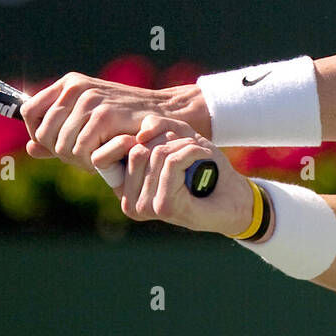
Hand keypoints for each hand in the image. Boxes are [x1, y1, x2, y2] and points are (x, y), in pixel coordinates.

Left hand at [21, 72, 210, 173]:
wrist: (165, 116)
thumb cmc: (126, 122)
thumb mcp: (89, 122)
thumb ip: (59, 134)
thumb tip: (30, 149)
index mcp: (69, 84)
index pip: (29, 111)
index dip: (39, 133)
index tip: (59, 144)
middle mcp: (76, 87)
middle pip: (43, 132)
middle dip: (61, 151)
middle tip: (84, 155)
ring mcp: (90, 99)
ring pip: (60, 144)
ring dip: (77, 158)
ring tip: (97, 156)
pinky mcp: (104, 115)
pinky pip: (79, 149)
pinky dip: (90, 161)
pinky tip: (106, 156)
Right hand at [92, 114, 251, 236]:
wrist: (235, 198)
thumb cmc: (205, 167)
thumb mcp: (178, 138)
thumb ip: (156, 128)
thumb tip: (142, 134)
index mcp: (124, 185)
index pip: (100, 155)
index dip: (129, 137)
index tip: (163, 137)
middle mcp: (128, 200)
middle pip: (136, 148)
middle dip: (167, 139)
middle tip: (189, 147)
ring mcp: (143, 207)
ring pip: (155, 154)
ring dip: (185, 145)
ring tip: (199, 153)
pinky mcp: (163, 208)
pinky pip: (171, 163)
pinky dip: (193, 151)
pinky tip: (205, 156)